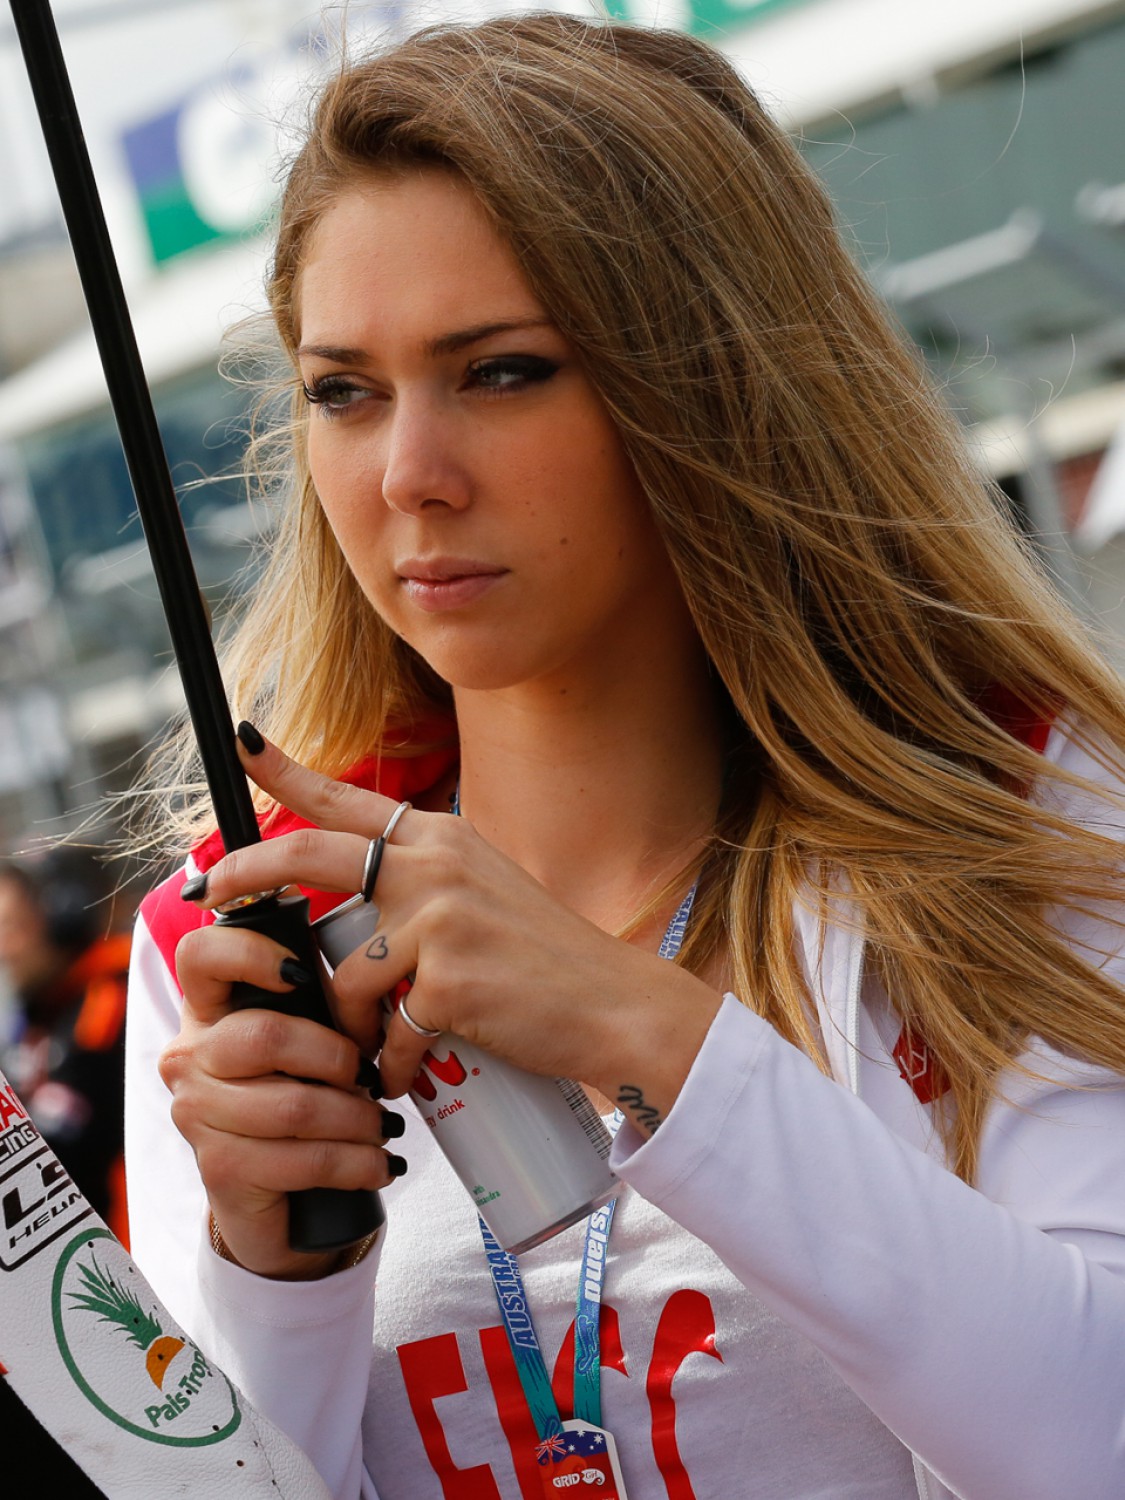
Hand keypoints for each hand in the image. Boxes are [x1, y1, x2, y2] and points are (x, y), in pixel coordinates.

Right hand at [160, 919, 399, 1278]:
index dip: (249, 952)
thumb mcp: (300, 1040)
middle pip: (266, 1036)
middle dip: (338, 1058)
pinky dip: (358, 1163)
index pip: (201, 957)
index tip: (301, 971)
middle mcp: (189, 1058)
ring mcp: (196, 1114)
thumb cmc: (292, 1097)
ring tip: (386, 1126)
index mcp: (206, 1011)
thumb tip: (369, 980)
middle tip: (373, 1077)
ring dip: (359, 1120)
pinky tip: (382, 1163)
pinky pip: (305, 1160)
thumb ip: (317, 1002)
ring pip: (294, 1107)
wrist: (264, 1199)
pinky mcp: (221, 1168)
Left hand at [185, 733, 722, 1128]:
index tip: (240, 741)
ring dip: (345, 1025)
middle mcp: (435, 865)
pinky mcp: (447, 980)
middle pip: (312, 855)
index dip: (286, 769)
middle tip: (206, 892)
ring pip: (343, 973)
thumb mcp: (482, 892)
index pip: (348, 797)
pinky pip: (386, 1033)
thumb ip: (420, 885)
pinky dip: (389, 1064)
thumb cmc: (543, 959)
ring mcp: (440, 919)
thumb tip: (348, 910)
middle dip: (246, 871)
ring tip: (368, 1051)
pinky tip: (408, 1074)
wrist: (611, 1005)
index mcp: (441, 838)